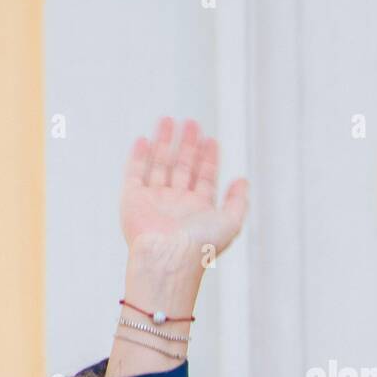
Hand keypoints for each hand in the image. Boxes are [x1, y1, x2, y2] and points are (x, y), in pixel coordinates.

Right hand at [119, 116, 248, 270]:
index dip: (208, 158)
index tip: (211, 140)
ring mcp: (154, 200)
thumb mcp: (231, 222)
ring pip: (160, 164)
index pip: (204, 177)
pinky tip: (144, 139)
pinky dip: (139, 156)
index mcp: (198, 209)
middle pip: (182, 167)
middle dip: (187, 145)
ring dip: (164, 142)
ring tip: (168, 120)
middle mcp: (176, 204)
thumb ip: (238, 201)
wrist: (167, 256)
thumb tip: (243, 181)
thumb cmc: (199, 245)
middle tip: (191, 123)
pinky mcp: (133, 199)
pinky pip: (135, 173)